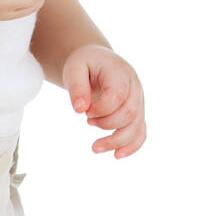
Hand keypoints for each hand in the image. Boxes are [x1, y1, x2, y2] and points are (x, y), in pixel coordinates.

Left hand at [61, 44, 145, 158]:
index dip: (101, 108)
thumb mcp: (74, 68)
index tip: (85, 111)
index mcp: (120, 72)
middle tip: (88, 121)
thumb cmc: (85, 64)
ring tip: (95, 148)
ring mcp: (138, 100)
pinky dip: (131, 146)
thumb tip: (80, 110)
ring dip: (116, 141)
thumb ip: (76, 87)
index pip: (118, 95)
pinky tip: (117, 155)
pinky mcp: (137, 112)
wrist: (97, 60)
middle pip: (129, 113)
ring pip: (136, 126)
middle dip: (106, 124)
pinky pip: (141, 132)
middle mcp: (134, 86)